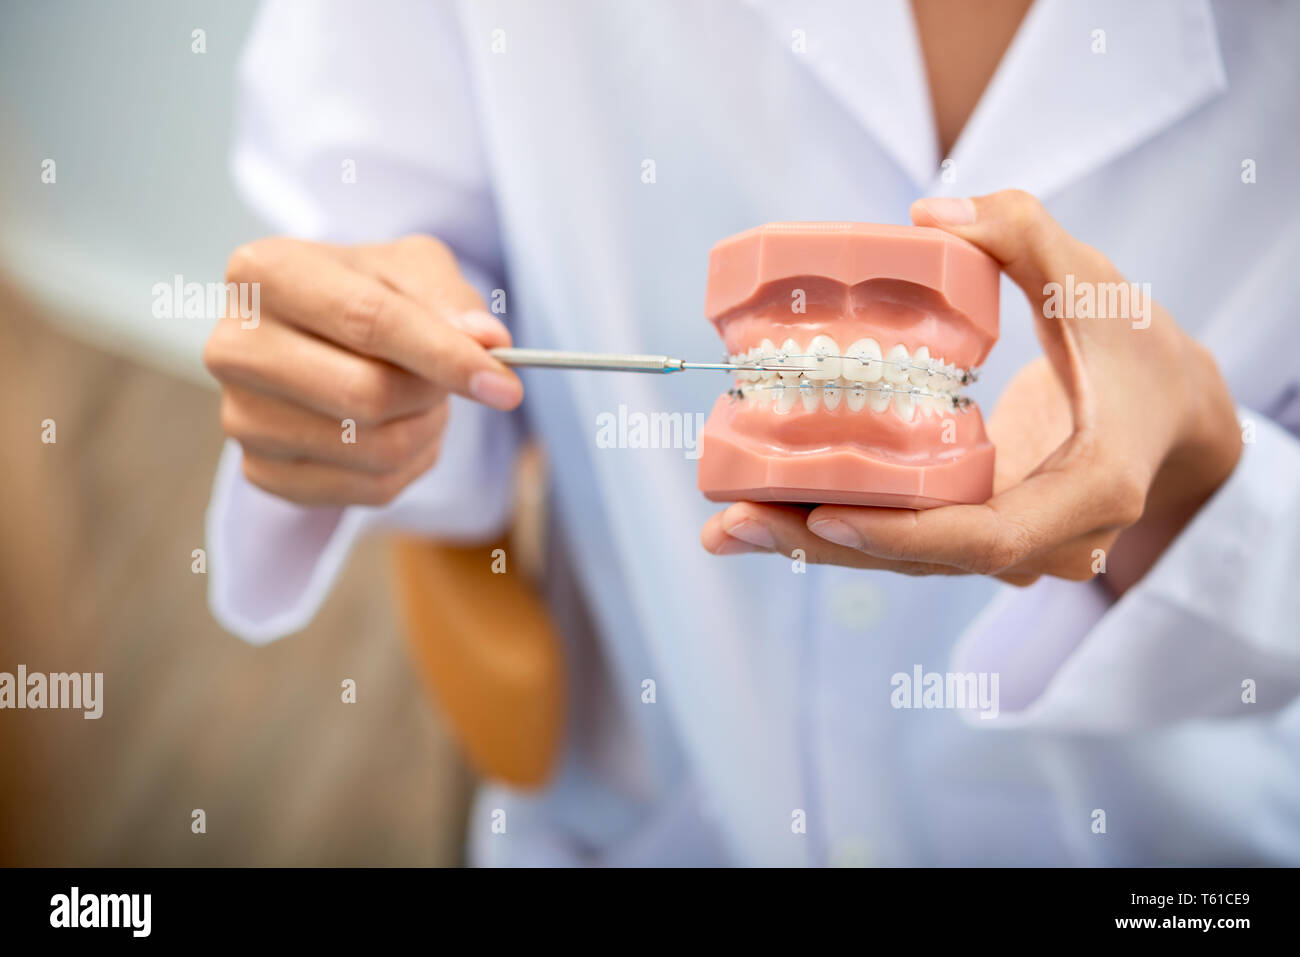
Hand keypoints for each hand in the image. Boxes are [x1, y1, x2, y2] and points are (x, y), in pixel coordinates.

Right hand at [204, 235, 521, 505]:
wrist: (317, 337)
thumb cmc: (366, 292)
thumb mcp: (411, 269)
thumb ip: (450, 299)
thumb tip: (486, 340)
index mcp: (263, 273)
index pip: (368, 320)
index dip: (444, 356)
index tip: (504, 384)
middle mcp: (235, 345)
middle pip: (366, 394)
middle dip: (432, 393)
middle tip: (455, 379)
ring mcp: (240, 415)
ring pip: (371, 448)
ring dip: (425, 429)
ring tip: (423, 399)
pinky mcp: (259, 471)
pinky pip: (365, 490)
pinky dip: (409, 465)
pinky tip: (401, 431)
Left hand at [702, 191, 1242, 593]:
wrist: (1169, 415)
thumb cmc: (1139, 350)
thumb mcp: (1100, 283)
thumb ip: (1027, 237)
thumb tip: (930, 214)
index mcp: (1090, 488)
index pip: (989, 536)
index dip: (904, 532)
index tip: (824, 511)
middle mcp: (1046, 536)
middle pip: (924, 557)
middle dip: (826, 544)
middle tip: (732, 525)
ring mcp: (1009, 543)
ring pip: (905, 558)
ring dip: (815, 545)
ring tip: (725, 528)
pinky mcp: (975, 528)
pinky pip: (903, 537)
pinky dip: (835, 528)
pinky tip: (761, 516)